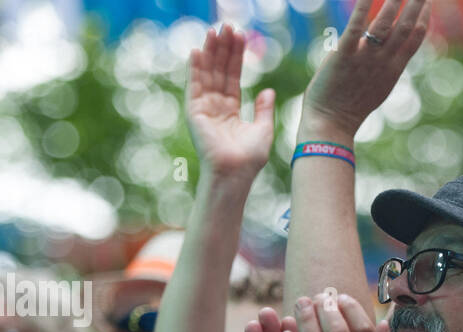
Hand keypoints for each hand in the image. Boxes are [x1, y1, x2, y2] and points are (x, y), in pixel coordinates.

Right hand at [186, 26, 275, 179]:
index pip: (233, 77)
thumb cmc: (250, 158)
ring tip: (214, 31)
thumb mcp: (263, 130)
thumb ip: (264, 109)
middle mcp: (216, 106)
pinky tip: (198, 50)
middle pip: (219, 71)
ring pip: (207, 74)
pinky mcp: (194, 112)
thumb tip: (268, 90)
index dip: (236, 57)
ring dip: (210, 52)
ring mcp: (204, 108)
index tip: (240, 36)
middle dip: (223, 48)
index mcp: (231, 110)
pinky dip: (195, 68)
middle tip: (227, 26)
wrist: (235, 173)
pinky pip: (194, 85)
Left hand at [301, 0, 431, 139]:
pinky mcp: (344, 54)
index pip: (414, 39)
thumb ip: (381, 67)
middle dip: (416, 4)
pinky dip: (363, 7)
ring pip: (386, 23)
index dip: (423, 18)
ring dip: (395, 1)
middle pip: (405, 27)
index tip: (427, 3)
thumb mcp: (375, 88)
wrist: (332, 124)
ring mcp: (365, 58)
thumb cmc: (349, 109)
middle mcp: (383, 61)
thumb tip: (382, 51)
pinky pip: (356, 26)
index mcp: (392, 69)